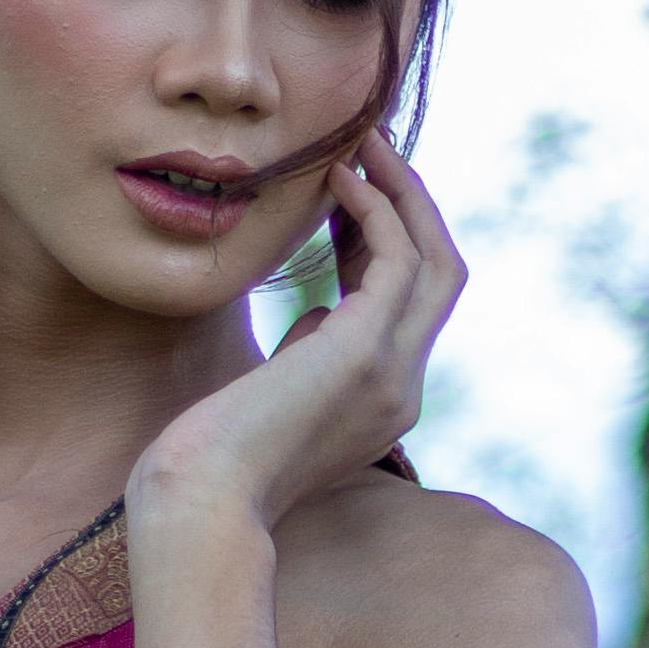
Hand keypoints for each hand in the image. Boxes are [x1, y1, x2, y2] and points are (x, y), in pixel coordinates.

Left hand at [126, 126, 464, 543]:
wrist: (203, 503)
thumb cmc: (215, 459)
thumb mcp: (277, 396)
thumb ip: (309, 356)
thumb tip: (317, 314)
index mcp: (385, 401)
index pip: (413, 305)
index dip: (387, 241)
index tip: (344, 198)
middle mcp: (404, 388)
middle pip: (445, 276)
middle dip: (414, 207)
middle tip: (371, 150)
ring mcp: (394, 373)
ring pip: (437, 260)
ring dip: (403, 194)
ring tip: (359, 143)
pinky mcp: (366, 352)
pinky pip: (396, 259)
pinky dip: (375, 211)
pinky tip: (336, 181)